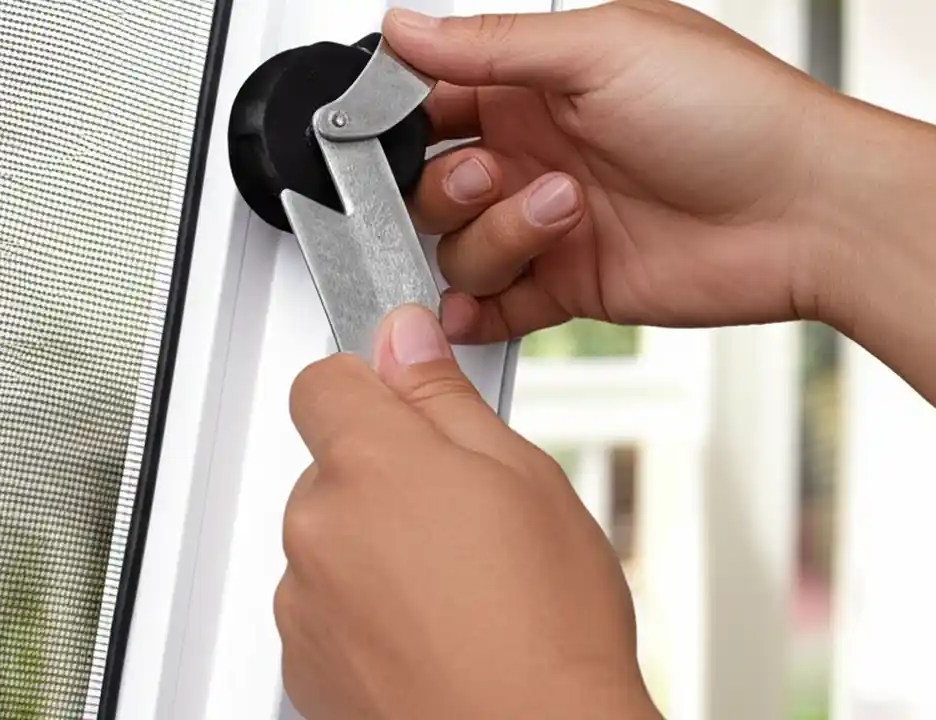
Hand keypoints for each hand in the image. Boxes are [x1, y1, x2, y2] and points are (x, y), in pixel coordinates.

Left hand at [278, 306, 658, 718]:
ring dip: (372, 548)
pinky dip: (361, 610)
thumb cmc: (546, 631)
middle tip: (461, 516)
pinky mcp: (302, 659)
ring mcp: (302, 599)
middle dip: (384, 476)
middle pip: (330, 466)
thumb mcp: (521, 476)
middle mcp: (318, 527)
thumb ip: (444, 396)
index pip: (323, 381)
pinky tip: (428, 630)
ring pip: (329, 539)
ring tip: (454, 588)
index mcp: (371, 464)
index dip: (369, 385)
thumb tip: (405, 339)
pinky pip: (322, 605)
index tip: (403, 401)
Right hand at [389, 1, 843, 340]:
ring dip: (493, 241)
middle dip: (446, 190)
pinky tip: (484, 306)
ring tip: (560, 216)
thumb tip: (405, 26)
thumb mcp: (604, 49)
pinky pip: (493, 309)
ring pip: (460, 249)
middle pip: (430, 185)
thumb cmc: (734, 114)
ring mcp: (549, 224)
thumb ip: (493, 45)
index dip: (400, 123)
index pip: (432, 102)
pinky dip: (476, 314)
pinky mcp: (568, 284)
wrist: (809, 212)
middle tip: (491, 177)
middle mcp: (536, 153)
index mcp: (537, 86)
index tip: (385, 138)